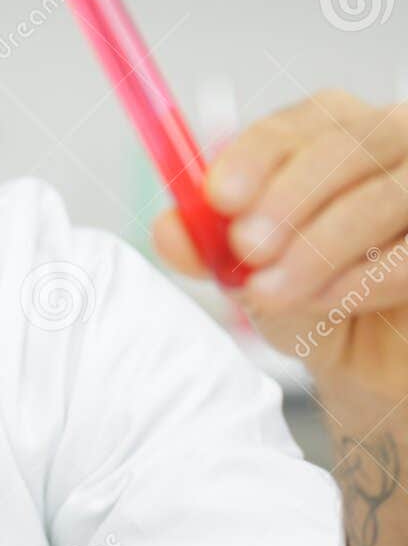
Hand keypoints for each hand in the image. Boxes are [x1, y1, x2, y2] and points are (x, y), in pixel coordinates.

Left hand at [153, 89, 407, 545]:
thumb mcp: (264, 293)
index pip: (314, 116)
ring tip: (269, 292)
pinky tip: (318, 310)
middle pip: (358, 134)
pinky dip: (370, 272)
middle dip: (289, 192)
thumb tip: (161, 222)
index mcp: (352, 161)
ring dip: (321, 236)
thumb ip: (218, 251)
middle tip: (239, 252)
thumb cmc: (335, 346)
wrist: (401, 429)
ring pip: (398, 182)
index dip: (261, 149)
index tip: (213, 198)